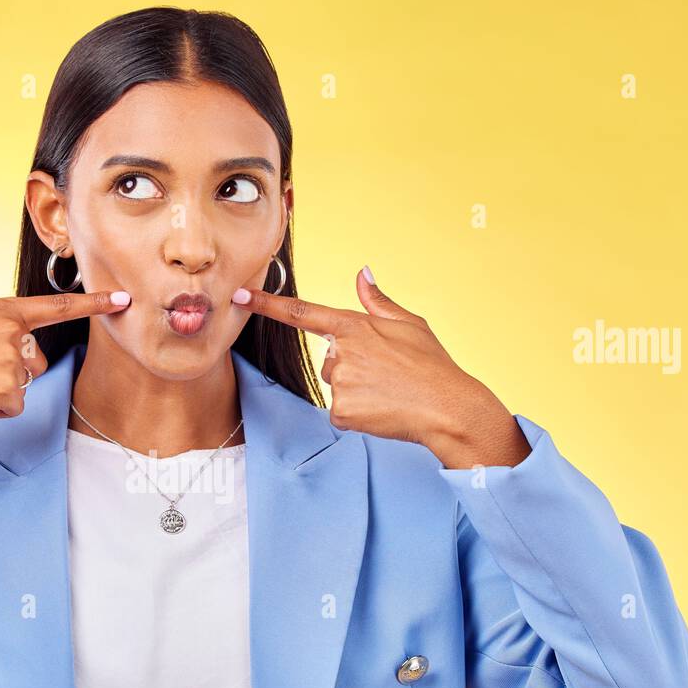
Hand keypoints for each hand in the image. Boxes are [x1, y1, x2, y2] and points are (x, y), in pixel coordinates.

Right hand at [0, 242, 129, 470]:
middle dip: (11, 372)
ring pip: (23, 384)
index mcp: (2, 310)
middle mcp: (12, 331)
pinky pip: (14, 406)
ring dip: (1, 391)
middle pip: (35, 360)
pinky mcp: (8, 387)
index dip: (94, 303)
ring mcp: (11, 359)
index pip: (57, 305)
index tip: (123, 299)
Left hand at [231, 267, 530, 468]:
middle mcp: (342, 352)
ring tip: (389, 392)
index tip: (239, 297)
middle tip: (388, 375)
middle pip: (330, 360)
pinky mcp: (341, 411)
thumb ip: (377, 302)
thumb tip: (362, 273)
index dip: (267, 305)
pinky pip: (340, 410)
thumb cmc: (432, 364)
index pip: (301, 312)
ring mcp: (340, 382)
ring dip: (358, 390)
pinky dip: (359, 413)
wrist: (448, 408)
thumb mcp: (409, 324)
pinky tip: (382, 409)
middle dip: (353, 367)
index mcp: (355, 326)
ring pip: (337, 385)